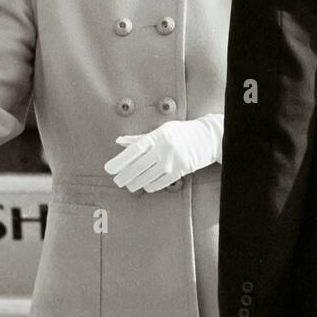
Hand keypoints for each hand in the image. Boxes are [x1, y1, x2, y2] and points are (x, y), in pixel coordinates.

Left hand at [104, 114, 221, 192]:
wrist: (207, 138)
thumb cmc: (181, 133)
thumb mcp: (161, 130)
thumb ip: (140, 138)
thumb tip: (119, 141)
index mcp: (158, 135)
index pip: (135, 149)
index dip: (120, 160)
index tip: (109, 168)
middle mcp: (164, 148)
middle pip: (139, 166)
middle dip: (125, 175)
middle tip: (117, 181)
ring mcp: (173, 161)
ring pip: (148, 177)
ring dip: (136, 183)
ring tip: (129, 185)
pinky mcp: (180, 171)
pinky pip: (160, 183)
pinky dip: (150, 185)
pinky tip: (145, 185)